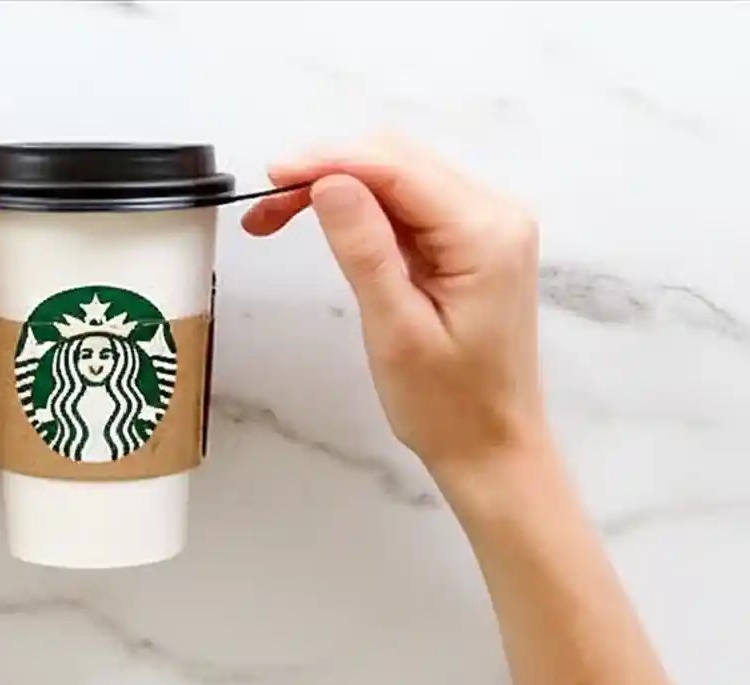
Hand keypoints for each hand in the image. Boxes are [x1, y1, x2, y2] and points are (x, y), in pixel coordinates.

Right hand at [243, 135, 547, 500]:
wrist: (493, 448)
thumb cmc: (448, 405)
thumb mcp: (396, 330)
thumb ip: (364, 250)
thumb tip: (329, 183)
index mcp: (486, 233)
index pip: (398, 168)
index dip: (329, 161)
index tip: (272, 175)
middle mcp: (494, 214)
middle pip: (398, 160)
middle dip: (326, 170)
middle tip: (265, 204)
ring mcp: (485, 225)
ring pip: (398, 176)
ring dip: (337, 184)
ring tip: (277, 213)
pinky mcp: (469, 241)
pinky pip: (408, 204)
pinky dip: (359, 206)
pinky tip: (321, 220)